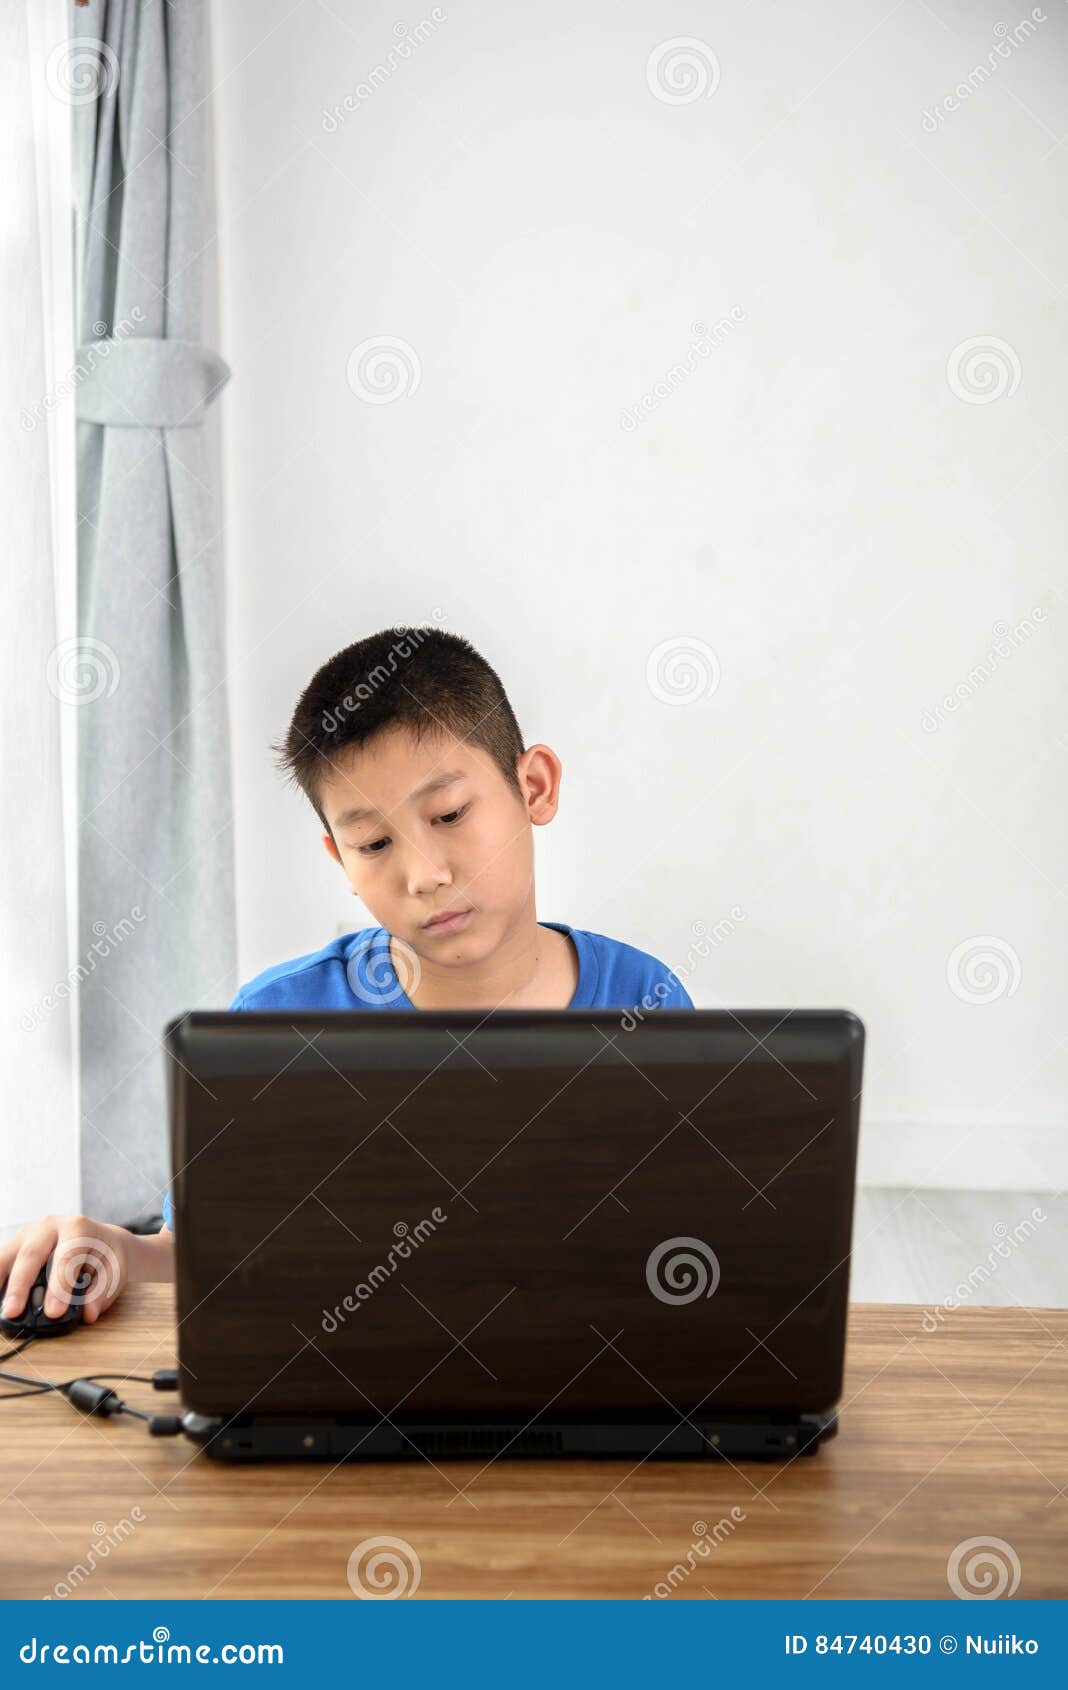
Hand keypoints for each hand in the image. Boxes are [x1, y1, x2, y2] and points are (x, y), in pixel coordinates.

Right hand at [0, 1214, 129, 1323]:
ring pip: (8, 1255)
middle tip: (13, 1312)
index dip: (59, 1287)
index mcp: (77, 1227)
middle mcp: (49, 1226)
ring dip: (1, 1282)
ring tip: (0, 1309)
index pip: (67, 1257)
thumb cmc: (105, 1255)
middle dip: (20, 1285)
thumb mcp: (115, 1270)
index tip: (53, 1313)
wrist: (98, 1237)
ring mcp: (28, 1233)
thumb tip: (88, 1314)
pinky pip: (1, 1261)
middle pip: (31, 1254)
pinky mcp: (15, 1245)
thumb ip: (102, 1292)